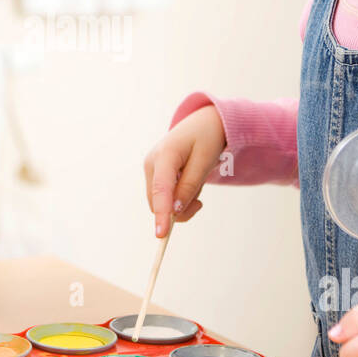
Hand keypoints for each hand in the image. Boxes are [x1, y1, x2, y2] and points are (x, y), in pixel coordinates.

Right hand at [143, 105, 226, 238]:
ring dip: (180, 202)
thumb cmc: (207, 138)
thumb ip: (190, 186)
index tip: (161, 234)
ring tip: (196, 181)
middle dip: (179, 209)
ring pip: (161, 202)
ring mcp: (151, 168)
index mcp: (165, 155)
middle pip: (158, 201)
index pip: (161, 190)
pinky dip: (178, 197)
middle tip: (200, 203)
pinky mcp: (154, 173)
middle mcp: (152, 162)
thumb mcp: (205, 161)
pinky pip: (164, 196)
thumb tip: (175, 211)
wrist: (203, 122)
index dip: (161, 213)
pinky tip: (188, 181)